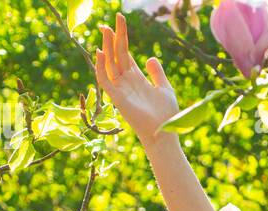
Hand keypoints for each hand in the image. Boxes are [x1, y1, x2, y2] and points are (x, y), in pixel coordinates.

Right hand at [95, 13, 179, 148]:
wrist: (164, 132)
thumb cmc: (166, 114)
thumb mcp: (164, 88)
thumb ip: (157, 73)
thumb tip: (150, 58)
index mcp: (136, 78)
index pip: (125, 54)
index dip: (121, 39)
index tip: (119, 22)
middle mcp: (126, 82)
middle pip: (116, 55)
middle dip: (112, 39)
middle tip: (108, 22)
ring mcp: (120, 89)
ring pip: (109, 64)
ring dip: (106, 47)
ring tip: (105, 30)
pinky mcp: (117, 98)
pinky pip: (104, 80)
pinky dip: (101, 67)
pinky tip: (100, 52)